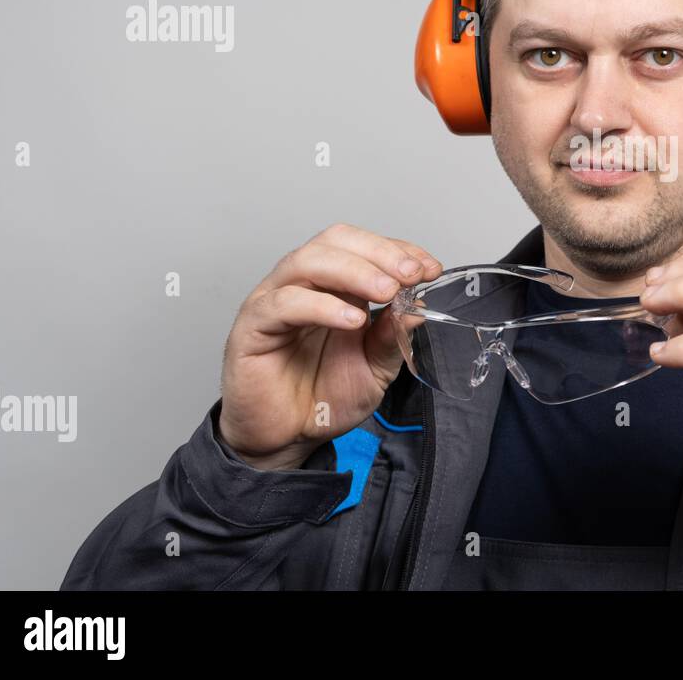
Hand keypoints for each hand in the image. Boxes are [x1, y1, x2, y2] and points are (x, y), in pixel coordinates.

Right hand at [218, 223, 442, 469]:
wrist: (288, 440)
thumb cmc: (324, 397)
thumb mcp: (375, 368)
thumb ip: (392, 337)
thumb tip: (418, 308)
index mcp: (334, 286)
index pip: (363, 247)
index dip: (398, 250)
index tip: (429, 268)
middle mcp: (303, 284)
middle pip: (335, 242)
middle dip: (379, 253)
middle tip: (410, 275)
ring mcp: (274, 300)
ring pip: (308, 261)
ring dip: (354, 271)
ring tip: (386, 292)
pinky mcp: (252, 327)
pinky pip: (283, 303)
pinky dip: (321, 305)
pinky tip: (352, 320)